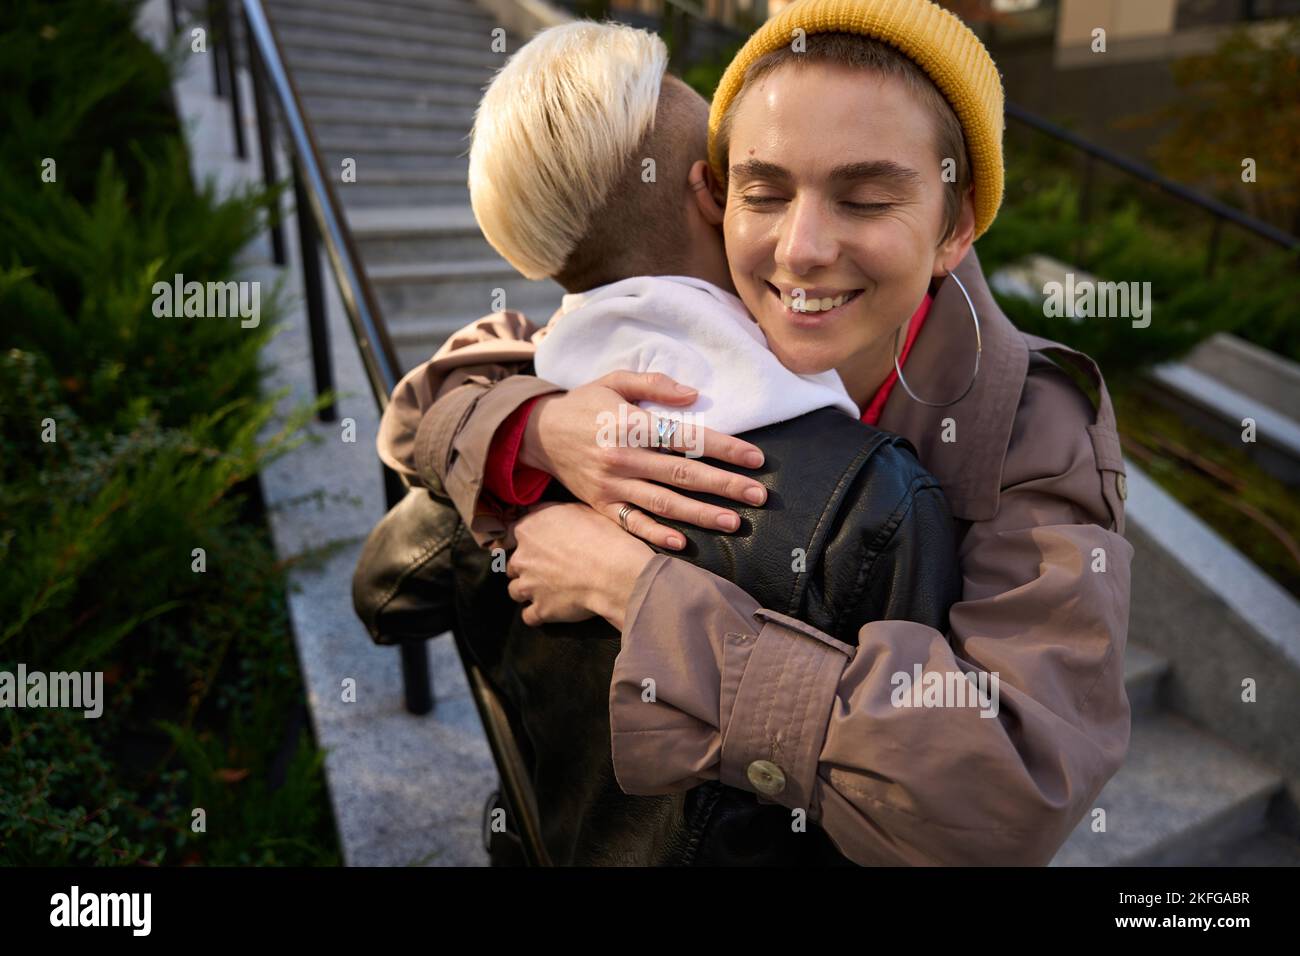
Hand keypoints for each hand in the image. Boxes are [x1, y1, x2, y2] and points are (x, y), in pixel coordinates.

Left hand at [506, 502, 653, 629]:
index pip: (509, 536)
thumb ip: (549, 513)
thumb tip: (539, 515)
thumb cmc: (600, 536)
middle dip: (526, 568)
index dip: (522, 542)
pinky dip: (537, 614)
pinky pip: (529, 617)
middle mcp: (522, 558)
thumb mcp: (576, 509)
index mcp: (528, 530)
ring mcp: (529, 586)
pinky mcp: (541, 609)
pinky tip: (548, 610)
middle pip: (512, 565)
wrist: (612, 570)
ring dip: (527, 591)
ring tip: (545, 591)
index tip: (532, 546)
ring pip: (515, 591)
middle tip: (546, 569)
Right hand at [519, 371, 767, 550]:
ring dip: (701, 514)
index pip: (686, 437)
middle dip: (724, 485)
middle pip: (682, 474)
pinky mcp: (600, 505)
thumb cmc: (583, 403)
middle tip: (758, 494)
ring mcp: (610, 485)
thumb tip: (694, 394)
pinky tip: (683, 543)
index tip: (755, 458)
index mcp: (629, 424)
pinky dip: (655, 535)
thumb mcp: (613, 380)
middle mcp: (621, 457)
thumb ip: (654, 384)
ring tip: (734, 522)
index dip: (723, 448)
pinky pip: (631, 523)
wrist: (536, 433)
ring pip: (663, 503)